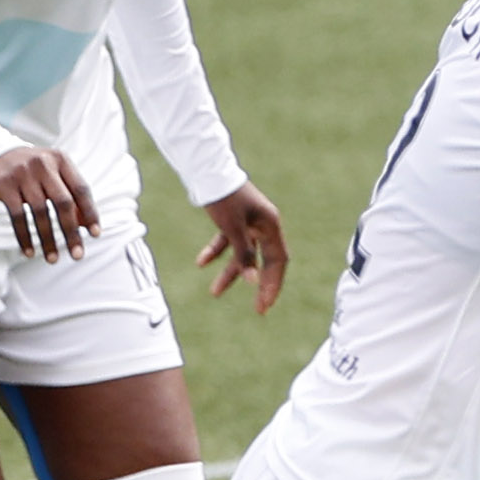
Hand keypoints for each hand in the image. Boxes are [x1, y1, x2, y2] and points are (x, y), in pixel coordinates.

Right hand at [0, 146, 99, 259]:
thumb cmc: (31, 170)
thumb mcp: (53, 173)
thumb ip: (69, 193)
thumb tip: (85, 225)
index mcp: (60, 160)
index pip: (81, 189)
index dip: (90, 213)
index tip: (95, 234)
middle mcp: (43, 164)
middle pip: (63, 202)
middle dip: (72, 231)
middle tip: (77, 254)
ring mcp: (23, 173)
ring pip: (41, 212)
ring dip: (48, 239)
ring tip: (52, 259)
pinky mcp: (4, 184)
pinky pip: (18, 216)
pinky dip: (25, 237)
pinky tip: (30, 251)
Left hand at [196, 185, 287, 311]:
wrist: (207, 170)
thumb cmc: (223, 197)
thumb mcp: (233, 228)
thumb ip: (244, 254)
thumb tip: (253, 280)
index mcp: (270, 225)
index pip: (278, 261)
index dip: (272, 284)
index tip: (264, 305)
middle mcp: (264, 225)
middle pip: (265, 260)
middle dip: (258, 284)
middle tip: (257, 309)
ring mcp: (249, 222)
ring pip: (243, 253)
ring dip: (231, 272)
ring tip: (214, 292)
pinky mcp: (234, 219)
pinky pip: (228, 242)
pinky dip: (216, 252)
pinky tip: (201, 263)